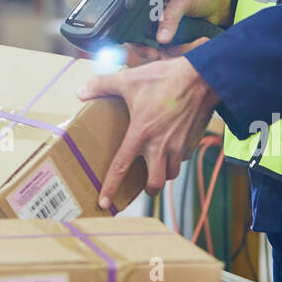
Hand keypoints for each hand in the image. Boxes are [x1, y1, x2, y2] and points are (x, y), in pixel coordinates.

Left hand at [77, 55, 217, 207]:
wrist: (201, 78)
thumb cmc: (164, 78)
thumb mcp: (128, 79)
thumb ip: (102, 85)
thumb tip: (80, 92)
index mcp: (140, 134)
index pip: (121, 168)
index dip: (111, 187)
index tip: (104, 203)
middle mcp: (160, 145)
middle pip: (155, 183)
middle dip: (148, 190)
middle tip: (143, 186)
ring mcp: (178, 146)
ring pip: (172, 174)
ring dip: (164, 174)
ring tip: (157, 167)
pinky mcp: (192, 142)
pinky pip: (183, 158)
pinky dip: (177, 158)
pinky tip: (172, 148)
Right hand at [126, 0, 230, 65]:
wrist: (222, 3)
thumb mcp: (183, 0)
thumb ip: (170, 17)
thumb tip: (160, 39)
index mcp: (151, 10)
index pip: (135, 29)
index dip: (137, 43)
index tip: (150, 52)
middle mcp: (156, 25)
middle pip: (146, 46)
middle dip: (155, 53)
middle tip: (161, 56)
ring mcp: (168, 36)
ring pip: (164, 53)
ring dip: (179, 51)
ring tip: (197, 41)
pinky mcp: (180, 45)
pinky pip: (178, 55)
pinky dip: (188, 51)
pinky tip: (200, 42)